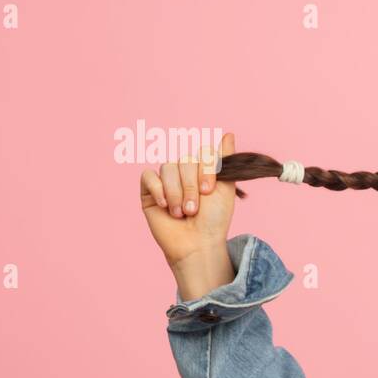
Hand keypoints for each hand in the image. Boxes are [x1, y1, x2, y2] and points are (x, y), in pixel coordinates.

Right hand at [140, 131, 237, 268]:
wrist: (197, 243)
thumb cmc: (214, 220)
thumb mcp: (226, 189)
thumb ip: (225, 161)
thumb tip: (228, 134)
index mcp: (203, 169)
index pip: (203, 153)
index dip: (205, 170)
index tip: (208, 191)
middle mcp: (184, 171)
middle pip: (184, 160)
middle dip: (190, 187)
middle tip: (194, 209)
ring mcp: (166, 180)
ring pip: (167, 167)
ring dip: (176, 193)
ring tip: (181, 212)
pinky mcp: (149, 190)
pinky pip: (148, 176)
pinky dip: (158, 191)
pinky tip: (165, 206)